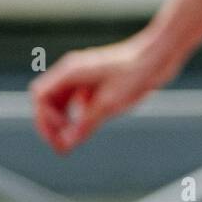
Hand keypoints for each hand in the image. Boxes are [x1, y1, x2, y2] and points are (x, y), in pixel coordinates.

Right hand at [30, 33, 180, 153]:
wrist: (159, 56)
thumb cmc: (136, 73)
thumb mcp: (109, 103)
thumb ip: (85, 124)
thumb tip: (66, 144)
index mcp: (71, 71)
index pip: (41, 96)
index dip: (45, 120)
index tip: (58, 138)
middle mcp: (73, 71)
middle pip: (48, 100)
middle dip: (52, 123)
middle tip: (63, 146)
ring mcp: (84, 75)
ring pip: (62, 101)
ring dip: (64, 121)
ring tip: (73, 140)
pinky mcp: (96, 81)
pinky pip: (77, 100)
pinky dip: (77, 115)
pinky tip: (88, 125)